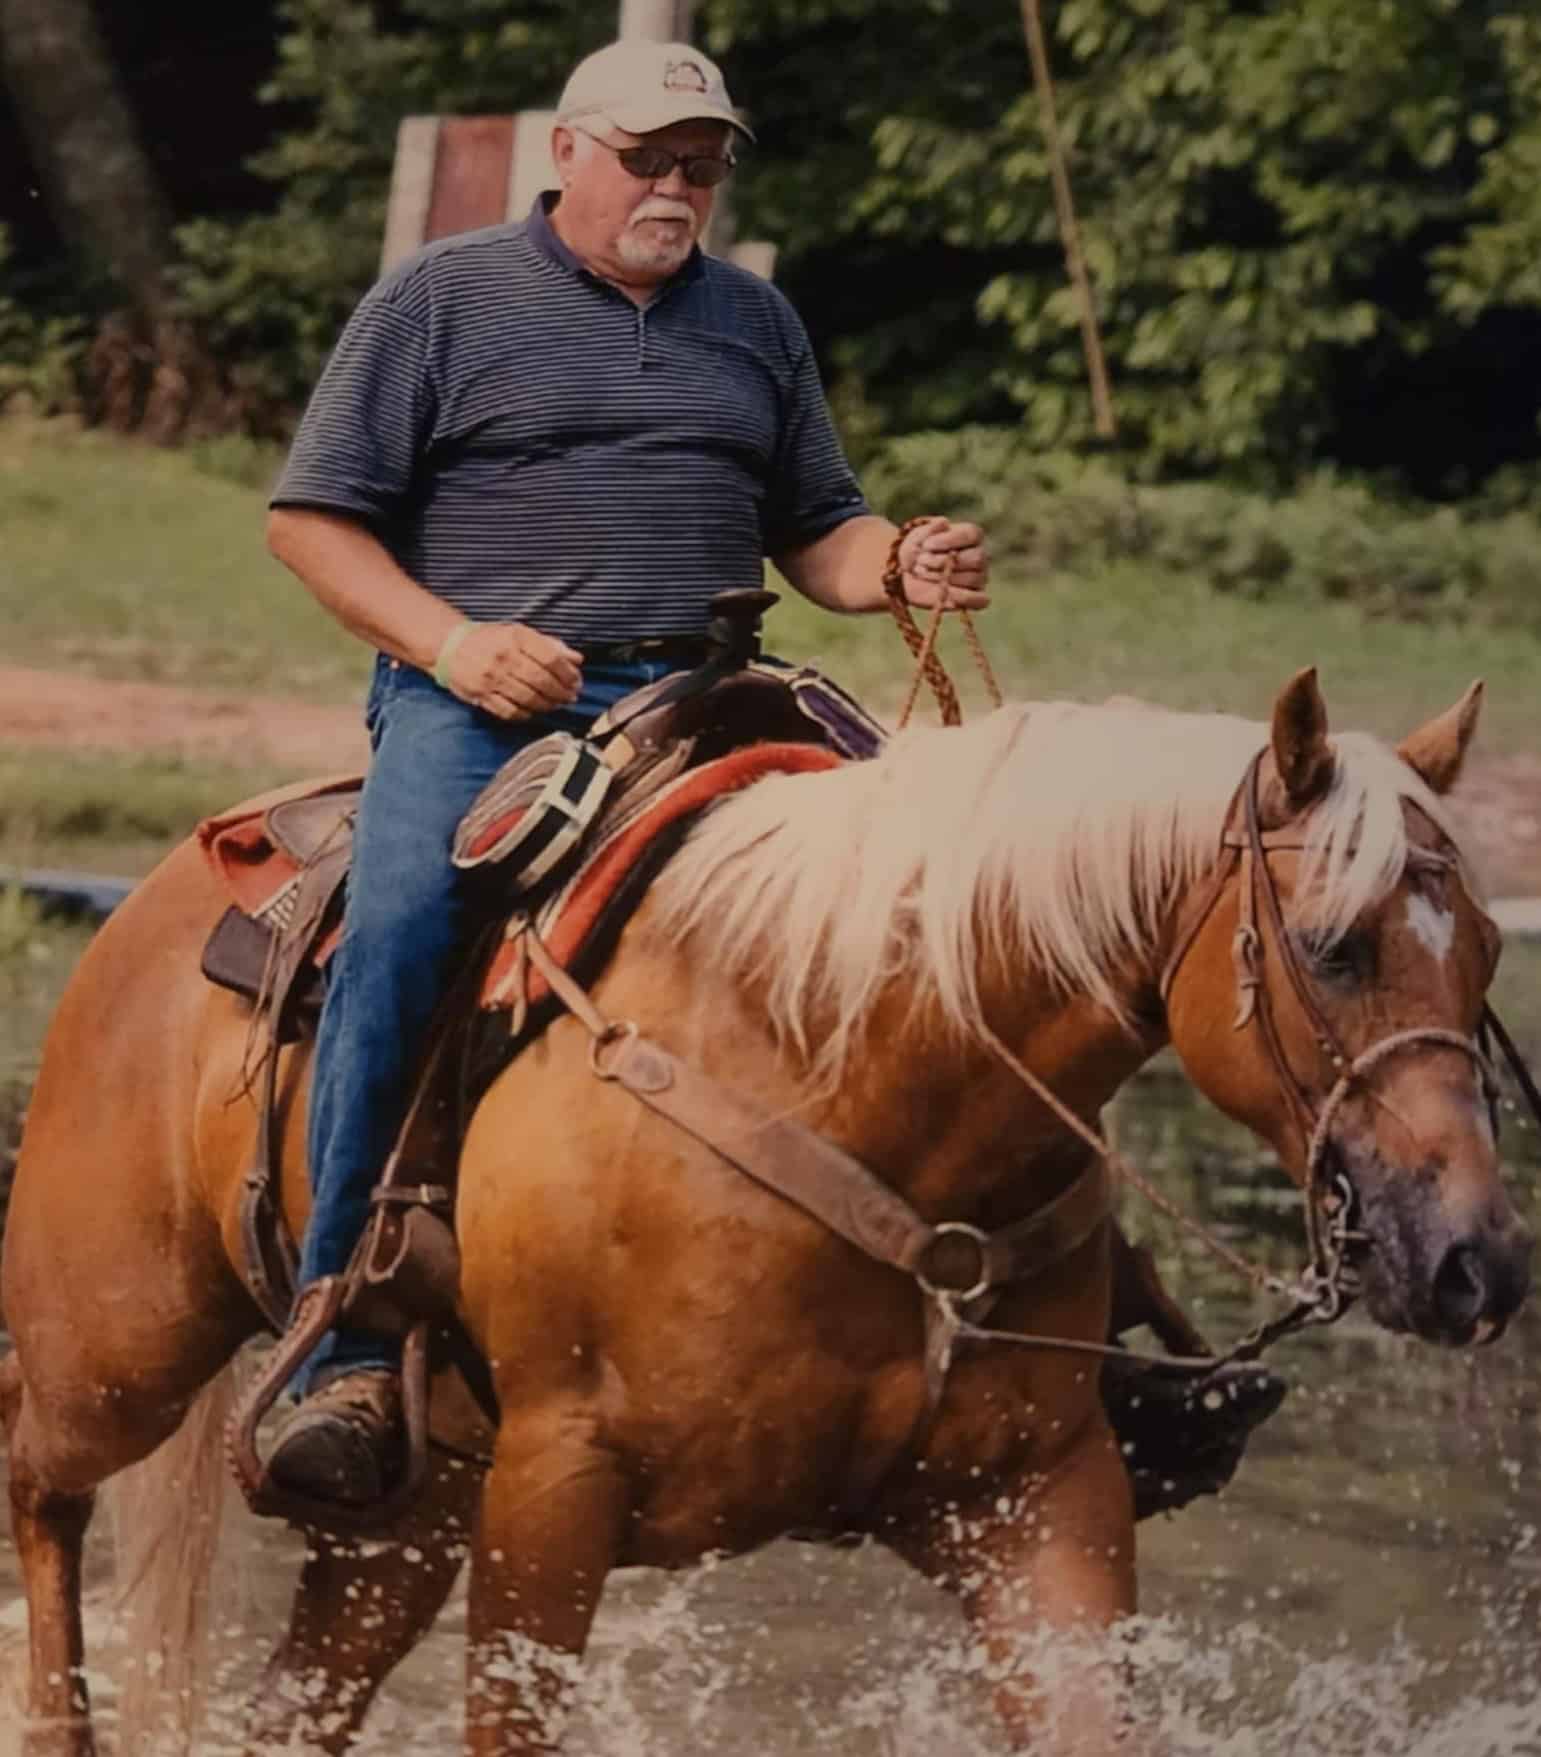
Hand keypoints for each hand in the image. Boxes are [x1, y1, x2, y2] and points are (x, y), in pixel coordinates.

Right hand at [442, 621, 582, 719]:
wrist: (449, 646)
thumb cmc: (491, 639)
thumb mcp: (519, 633)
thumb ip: (549, 645)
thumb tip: (577, 659)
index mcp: (515, 637)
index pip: (550, 658)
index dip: (568, 674)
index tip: (576, 681)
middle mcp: (503, 657)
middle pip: (542, 681)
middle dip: (561, 692)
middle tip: (570, 697)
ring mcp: (490, 678)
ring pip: (528, 699)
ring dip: (547, 705)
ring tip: (556, 704)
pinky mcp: (480, 695)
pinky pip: (509, 711)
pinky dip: (526, 714)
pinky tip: (534, 711)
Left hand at [896, 516, 989, 610]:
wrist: (905, 574)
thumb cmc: (915, 550)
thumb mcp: (918, 535)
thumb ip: (931, 528)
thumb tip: (944, 523)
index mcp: (971, 536)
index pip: (972, 534)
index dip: (950, 540)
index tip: (926, 545)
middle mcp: (979, 555)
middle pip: (976, 558)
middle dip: (943, 561)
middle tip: (920, 562)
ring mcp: (979, 577)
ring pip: (973, 578)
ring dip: (944, 578)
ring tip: (921, 573)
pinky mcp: (974, 598)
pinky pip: (980, 600)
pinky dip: (963, 597)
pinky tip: (944, 593)